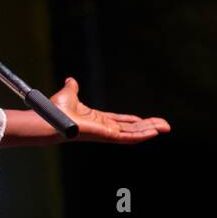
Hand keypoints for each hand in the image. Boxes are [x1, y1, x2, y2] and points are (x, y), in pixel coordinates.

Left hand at [52, 77, 170, 143]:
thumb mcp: (69, 95)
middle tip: (165, 125)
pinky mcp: (107, 136)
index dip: (133, 121)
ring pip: (133, 133)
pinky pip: (128, 137)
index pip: (120, 121)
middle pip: (131, 128)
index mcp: (97, 120)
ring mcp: (106, 133)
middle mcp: (103, 128)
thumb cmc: (55, 110)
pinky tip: (155, 132)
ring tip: (166, 128)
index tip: (145, 119)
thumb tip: (70, 80)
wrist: (50, 118)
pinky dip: (142, 135)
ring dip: (150, 130)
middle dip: (148, 126)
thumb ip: (72, 88)